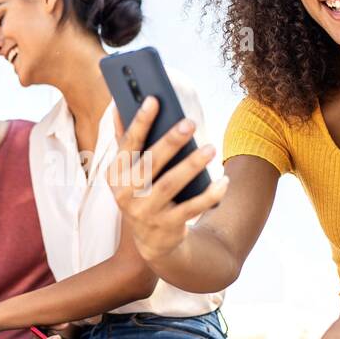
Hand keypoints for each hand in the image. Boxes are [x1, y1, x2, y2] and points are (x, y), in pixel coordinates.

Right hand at [106, 97, 229, 263]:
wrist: (151, 240)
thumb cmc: (141, 193)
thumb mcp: (127, 171)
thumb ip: (124, 140)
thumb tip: (116, 105)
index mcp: (116, 174)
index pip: (128, 144)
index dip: (140, 121)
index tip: (154, 99)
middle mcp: (127, 193)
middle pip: (151, 163)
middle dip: (170, 142)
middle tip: (190, 122)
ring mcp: (146, 211)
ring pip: (171, 185)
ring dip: (191, 166)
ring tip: (210, 148)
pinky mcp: (168, 225)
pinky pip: (192, 208)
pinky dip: (209, 195)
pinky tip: (223, 181)